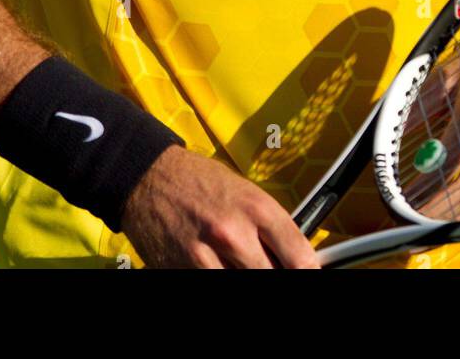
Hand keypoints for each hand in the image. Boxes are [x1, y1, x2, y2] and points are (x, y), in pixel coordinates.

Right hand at [119, 146, 321, 268]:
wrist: (149, 176)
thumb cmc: (199, 180)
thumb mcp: (244, 191)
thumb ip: (268, 226)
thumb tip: (294, 257)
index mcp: (256, 207)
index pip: (300, 257)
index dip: (309, 270)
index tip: (309, 272)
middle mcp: (234, 232)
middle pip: (273, 277)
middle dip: (275, 274)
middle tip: (266, 264)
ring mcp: (207, 256)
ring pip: (243, 284)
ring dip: (244, 275)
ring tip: (239, 262)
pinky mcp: (184, 270)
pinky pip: (212, 283)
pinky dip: (219, 276)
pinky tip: (216, 264)